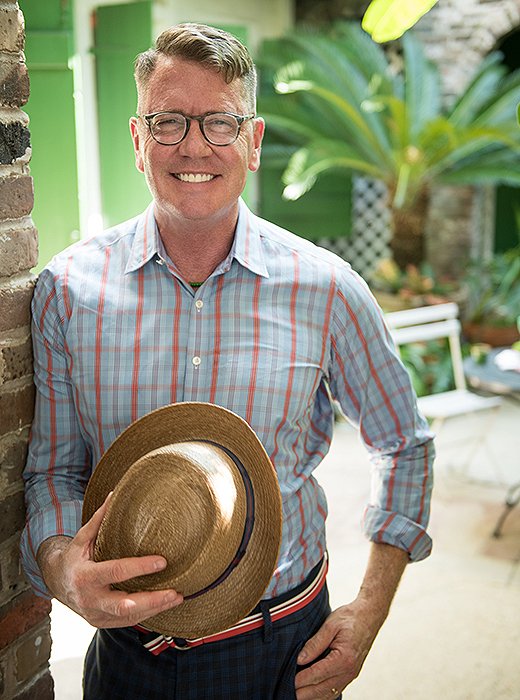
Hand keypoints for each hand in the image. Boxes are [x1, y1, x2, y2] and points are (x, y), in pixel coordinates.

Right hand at [37, 493, 182, 627]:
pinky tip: (164, 605)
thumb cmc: (74, 557)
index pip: (116, 572)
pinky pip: (126, 622)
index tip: (162, 561)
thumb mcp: (82, 537)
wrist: (56, 583)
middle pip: (124, 605)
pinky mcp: (102, 623)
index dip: (139, 567)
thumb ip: (99, 518)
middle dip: (152, 600)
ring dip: (155, 609)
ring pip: (128, 617)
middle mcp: (89, 599)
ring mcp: (95, 615)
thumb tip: (114, 493)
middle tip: (175, 592)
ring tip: (177, 597)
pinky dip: (147, 614)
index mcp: (85, 576)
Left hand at [294, 599, 381, 698]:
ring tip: (296, 696)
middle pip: (321, 689)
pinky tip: (311, 693)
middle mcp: (349, 671)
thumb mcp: (330, 625)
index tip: (287, 682)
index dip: (301, 680)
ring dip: (312, 697)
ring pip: (328, 694)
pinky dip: (322, 694)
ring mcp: (351, 675)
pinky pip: (335, 690)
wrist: (369, 616)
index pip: (317, 674)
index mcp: (344, 658)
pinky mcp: (350, 674)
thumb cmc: (350, 618)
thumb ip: (315, 643)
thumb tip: (300, 659)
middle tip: (286, 692)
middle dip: (303, 693)